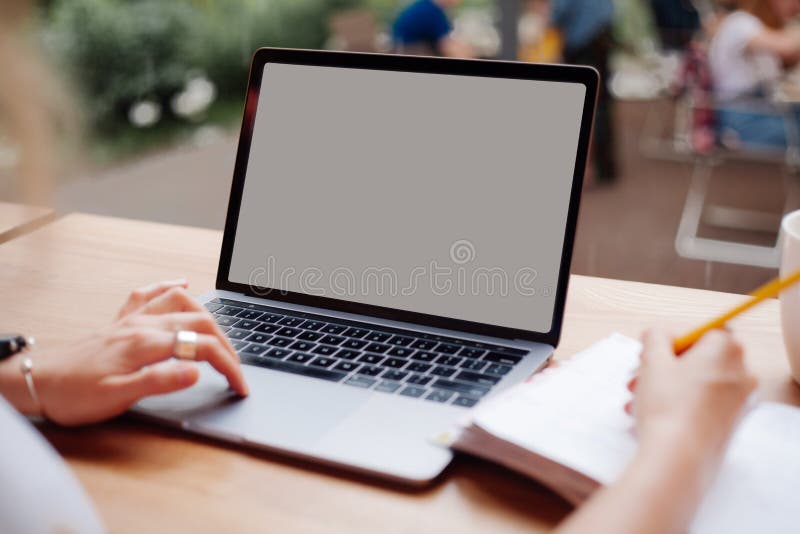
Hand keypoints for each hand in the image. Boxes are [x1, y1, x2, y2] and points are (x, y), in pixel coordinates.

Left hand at [0, 280, 247, 425]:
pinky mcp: (122, 320)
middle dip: (228, 344)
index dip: (229, 366)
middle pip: (201, 322)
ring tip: (223, 337)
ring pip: (182, 302)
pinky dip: (170, 286)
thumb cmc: (74, 394)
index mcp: (146, 344)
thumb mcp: (118, 397)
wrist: (36, 381)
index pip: (202, 348)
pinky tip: (182, 283)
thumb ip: (160, 381)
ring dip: (209, 315)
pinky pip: (150, 293)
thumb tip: (197, 371)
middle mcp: (143, 324)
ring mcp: (133, 319)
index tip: (240, 385)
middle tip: (238, 368)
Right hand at [629, 329, 756, 476]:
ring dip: (664, 387)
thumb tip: (660, 334)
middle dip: (664, 366)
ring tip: (637, 400)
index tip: (653, 353)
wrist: (678, 459)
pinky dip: (678, 405)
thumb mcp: (652, 361)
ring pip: (696, 383)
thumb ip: (655, 337)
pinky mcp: (729, 424)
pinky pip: (701, 404)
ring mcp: (738, 401)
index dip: (673, 341)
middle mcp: (741, 373)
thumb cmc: (667, 407)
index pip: (701, 331)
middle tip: (640, 375)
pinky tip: (650, 415)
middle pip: (698, 358)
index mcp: (727, 349)